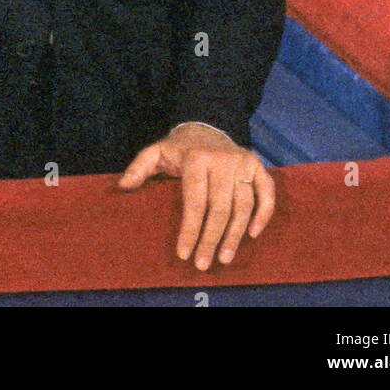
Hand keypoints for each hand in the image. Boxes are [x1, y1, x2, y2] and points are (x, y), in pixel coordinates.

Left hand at [118, 122, 274, 269]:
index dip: (190, 230)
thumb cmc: (180, 148)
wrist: (207, 125)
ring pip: (243, 206)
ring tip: (224, 258)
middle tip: (202, 264)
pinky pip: (266, 192)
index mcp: (197, 159)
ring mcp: (242, 163)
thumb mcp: (157, 152)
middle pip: (220, 208)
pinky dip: (263, 214)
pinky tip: (252, 234)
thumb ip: (139, 167)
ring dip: (235, 235)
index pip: (195, 202)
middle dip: (211, 240)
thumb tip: (123, 186)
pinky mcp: (257, 166)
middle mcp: (223, 161)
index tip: (184, 253)